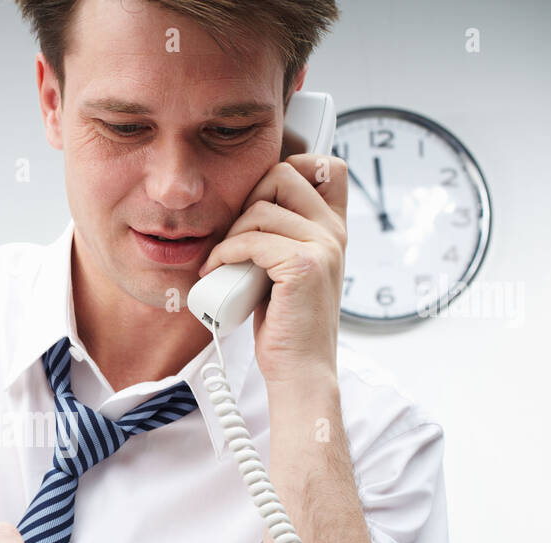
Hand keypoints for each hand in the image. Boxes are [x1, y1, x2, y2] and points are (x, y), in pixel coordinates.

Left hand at [197, 153, 347, 387]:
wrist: (299, 369)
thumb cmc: (286, 325)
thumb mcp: (286, 271)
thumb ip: (281, 237)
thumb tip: (248, 208)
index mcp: (333, 230)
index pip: (327, 167)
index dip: (291, 167)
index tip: (259, 201)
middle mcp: (334, 233)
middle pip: (284, 174)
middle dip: (248, 199)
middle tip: (235, 236)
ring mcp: (323, 246)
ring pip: (262, 207)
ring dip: (230, 232)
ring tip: (222, 262)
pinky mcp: (303, 264)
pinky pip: (251, 239)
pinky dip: (225, 252)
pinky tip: (216, 270)